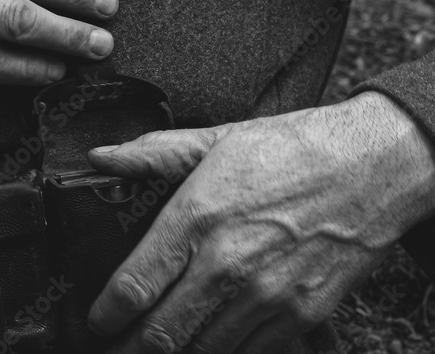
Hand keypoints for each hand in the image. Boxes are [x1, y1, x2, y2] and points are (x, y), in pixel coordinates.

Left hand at [85, 91, 434, 353]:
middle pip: (161, 333)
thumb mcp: (216, 139)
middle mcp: (228, 264)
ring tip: (156, 348)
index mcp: (197, 217)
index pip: (134, 286)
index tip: (97, 320)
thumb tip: (101, 157)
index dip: (106, 314)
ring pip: (201, 351)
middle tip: (118, 345)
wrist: (374, 164)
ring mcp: (266, 296)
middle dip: (131, 347)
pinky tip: (206, 344)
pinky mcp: (301, 315)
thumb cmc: (294, 149)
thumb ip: (153, 153)